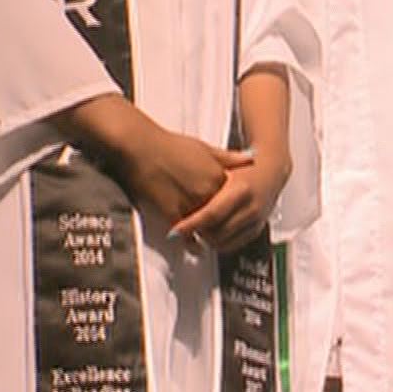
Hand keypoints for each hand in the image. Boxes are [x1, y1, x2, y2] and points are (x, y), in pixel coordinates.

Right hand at [51, 95, 252, 223]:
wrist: (140, 145)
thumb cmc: (170, 145)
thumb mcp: (205, 147)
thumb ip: (229, 158)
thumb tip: (252, 158)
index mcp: (217, 175)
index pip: (233, 200)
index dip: (232, 208)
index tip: (233, 214)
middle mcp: (207, 191)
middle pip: (222, 217)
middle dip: (222, 225)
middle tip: (222, 232)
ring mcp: (190, 203)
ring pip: (206, 227)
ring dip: (207, 235)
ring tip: (209, 241)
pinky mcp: (171, 212)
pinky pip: (186, 234)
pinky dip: (191, 242)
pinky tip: (194, 247)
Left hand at [169, 143, 289, 252]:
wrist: (271, 170)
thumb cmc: (243, 168)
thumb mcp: (223, 168)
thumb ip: (204, 181)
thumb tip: (178, 193)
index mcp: (240, 189)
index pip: (211, 214)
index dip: (191, 225)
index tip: (176, 230)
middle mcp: (250, 207)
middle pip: (217, 232)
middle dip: (198, 234)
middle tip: (185, 230)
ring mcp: (255, 220)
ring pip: (225, 242)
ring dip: (208, 240)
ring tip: (198, 230)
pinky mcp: (257, 229)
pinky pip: (234, 245)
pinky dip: (220, 243)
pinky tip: (212, 234)